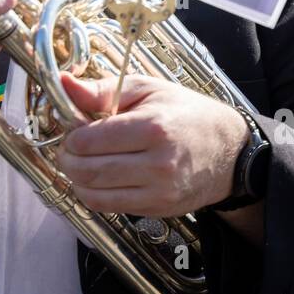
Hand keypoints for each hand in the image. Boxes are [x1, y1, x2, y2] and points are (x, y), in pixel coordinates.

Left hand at [54, 74, 249, 216]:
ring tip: (82, 162)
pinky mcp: (158, 209)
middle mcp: (157, 164)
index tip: (73, 129)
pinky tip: (99, 177)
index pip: (89, 140)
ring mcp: (159, 191)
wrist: (228, 150)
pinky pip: (110, 207)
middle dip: (68, 159)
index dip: (71, 135)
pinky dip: (94, 194)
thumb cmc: (185, 113)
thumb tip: (64, 84)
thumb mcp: (147, 89)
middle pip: (88, 171)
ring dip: (77, 179)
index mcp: (153, 128)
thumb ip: (103, 90)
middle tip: (70, 148)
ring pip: (94, 195)